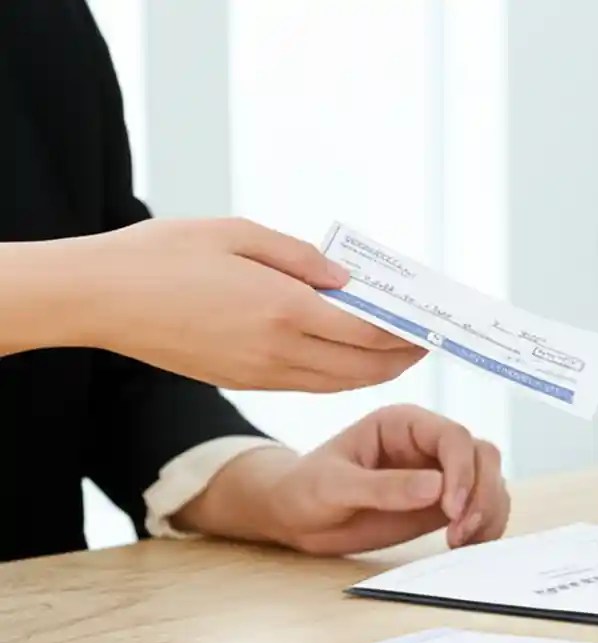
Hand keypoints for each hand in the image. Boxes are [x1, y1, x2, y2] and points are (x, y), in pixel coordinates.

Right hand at [78, 217, 424, 391]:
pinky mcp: (241, 380)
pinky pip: (306, 384)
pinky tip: (348, 360)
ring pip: (336, 383)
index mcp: (283, 308)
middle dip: (400, 358)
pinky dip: (338, 376)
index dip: (404, 333)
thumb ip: (301, 258)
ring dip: (373, 372)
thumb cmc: (164, 253)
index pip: (366, 331)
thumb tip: (347, 281)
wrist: (100, 298)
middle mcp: (277, 349)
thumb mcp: (239, 233)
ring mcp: (259, 372)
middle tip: (424, 343)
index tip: (428, 325)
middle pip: (361, 367)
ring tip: (396, 355)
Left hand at [174, 405, 509, 554]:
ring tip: (460, 544)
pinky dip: (485, 526)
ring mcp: (442, 474)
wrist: (296, 518)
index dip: (461, 471)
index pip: (454, 437)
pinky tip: (464, 546)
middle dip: (481, 493)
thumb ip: (383, 487)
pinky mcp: (445, 504)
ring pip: (490, 481)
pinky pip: (482, 508)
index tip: (450, 510)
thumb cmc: (305, 490)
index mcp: (404, 424)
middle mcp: (429, 444)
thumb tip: (437, 487)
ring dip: (487, 511)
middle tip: (460, 532)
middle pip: (482, 455)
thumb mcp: (334, 487)